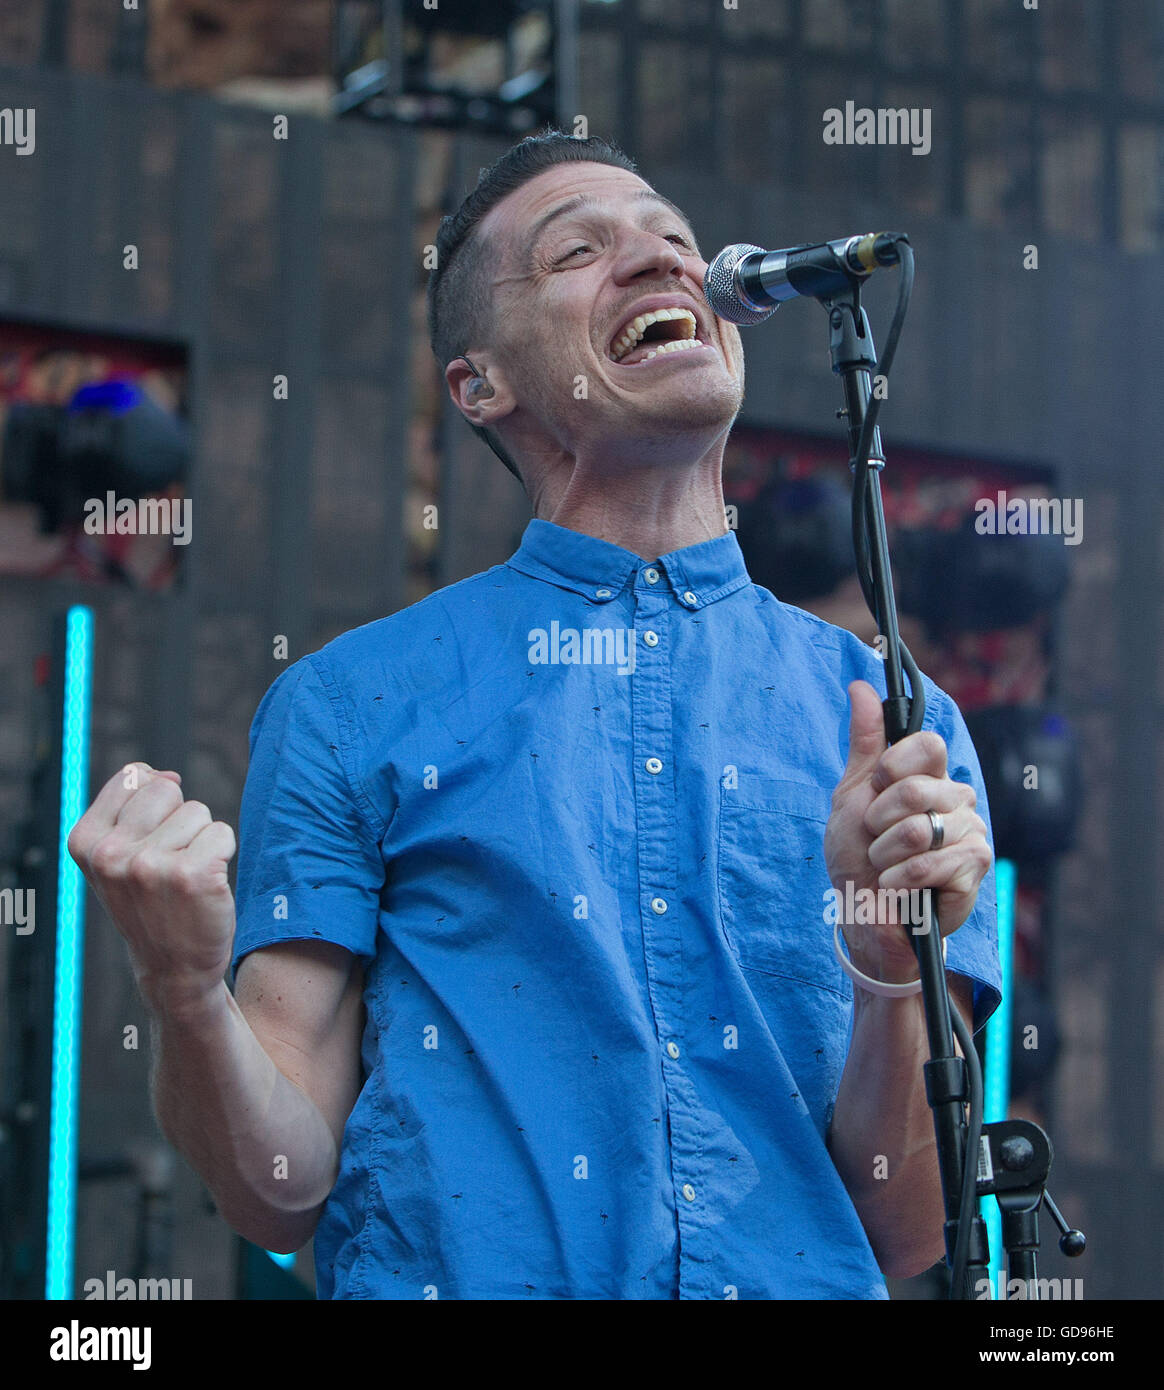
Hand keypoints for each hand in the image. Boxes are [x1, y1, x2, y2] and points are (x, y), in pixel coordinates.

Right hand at [67, 762, 236, 1011]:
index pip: (134, 777)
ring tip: (185, 880)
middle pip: (167, 789)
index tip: (148, 845)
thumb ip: (132, 805)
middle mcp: (110, 853)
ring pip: (198, 812)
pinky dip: (223, 853)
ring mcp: (149, 865)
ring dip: (201, 840)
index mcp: (84, 841)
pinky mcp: (192, 875)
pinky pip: (222, 832)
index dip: (154, 804)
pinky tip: (207, 885)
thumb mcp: (118, 855)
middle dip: (178, 819)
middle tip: (170, 865)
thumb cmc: (152, 903)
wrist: (173, 969)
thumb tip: (168, 774)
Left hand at [824, 680, 991, 982]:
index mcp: (928, 775)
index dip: (893, 766)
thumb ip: (864, 742)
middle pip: (918, 787)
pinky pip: (933, 862)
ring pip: (922, 828)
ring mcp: (970, 831)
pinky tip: (898, 887)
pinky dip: (902, 878)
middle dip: (878, 820)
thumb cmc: (857, 856)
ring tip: (886, 867)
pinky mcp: (975, 867)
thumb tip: (860, 686)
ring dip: (885, 854)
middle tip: (875, 840)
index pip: (927, 744)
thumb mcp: (851, 795)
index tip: (875, 787)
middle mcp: (956, 797)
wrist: (864, 913)